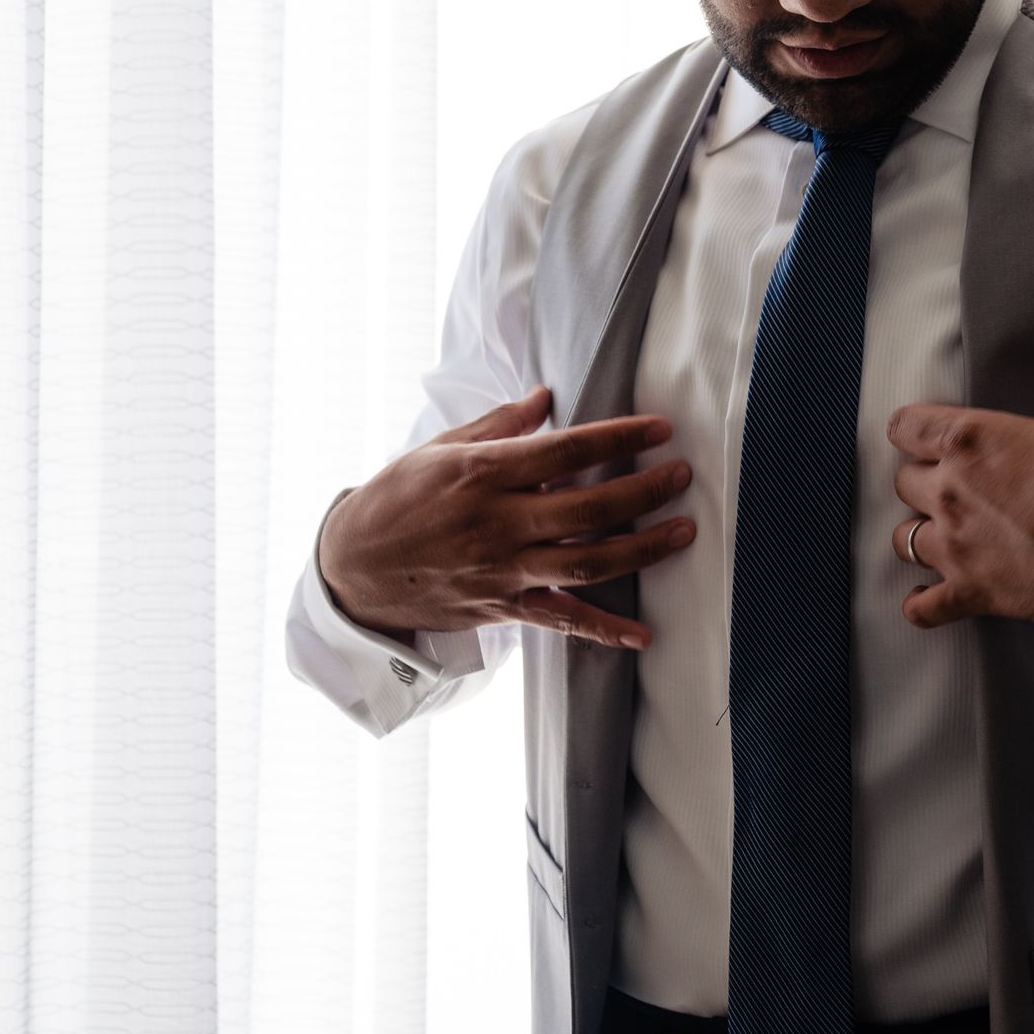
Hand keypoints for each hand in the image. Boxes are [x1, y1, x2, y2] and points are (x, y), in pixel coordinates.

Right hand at [318, 387, 696, 650]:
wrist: (351, 570)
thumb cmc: (395, 500)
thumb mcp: (438, 449)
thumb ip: (498, 425)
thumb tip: (545, 397)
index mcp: (482, 473)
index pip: (565, 451)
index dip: (618, 439)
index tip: (659, 430)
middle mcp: (498, 522)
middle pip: (588, 508)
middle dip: (644, 492)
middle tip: (681, 477)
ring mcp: (503, 570)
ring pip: (587, 561)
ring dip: (642, 549)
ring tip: (682, 533)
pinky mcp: (503, 608)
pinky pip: (562, 620)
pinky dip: (606, 631)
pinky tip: (643, 635)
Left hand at [886, 378, 1033, 631]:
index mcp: (969, 441)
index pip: (907, 427)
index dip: (912, 430)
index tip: (919, 434)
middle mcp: (950, 491)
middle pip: (905, 483)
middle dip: (922, 483)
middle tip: (948, 486)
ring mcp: (955, 543)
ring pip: (904, 539)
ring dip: (917, 537)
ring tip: (938, 536)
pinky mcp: (971, 589)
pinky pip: (925, 606)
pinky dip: (922, 605)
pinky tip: (926, 600)